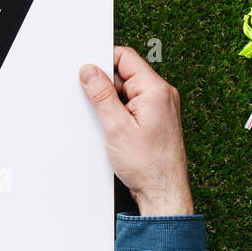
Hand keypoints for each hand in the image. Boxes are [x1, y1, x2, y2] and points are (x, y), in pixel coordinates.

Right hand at [79, 45, 193, 216]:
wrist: (164, 193)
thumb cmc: (149, 165)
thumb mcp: (116, 127)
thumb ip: (102, 95)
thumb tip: (90, 71)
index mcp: (155, 90)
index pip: (126, 57)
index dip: (103, 60)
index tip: (87, 72)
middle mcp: (161, 95)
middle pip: (125, 74)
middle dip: (105, 86)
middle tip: (96, 105)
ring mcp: (159, 108)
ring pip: (127, 92)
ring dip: (111, 103)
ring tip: (109, 124)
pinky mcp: (155, 120)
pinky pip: (132, 106)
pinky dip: (119, 114)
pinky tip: (114, 130)